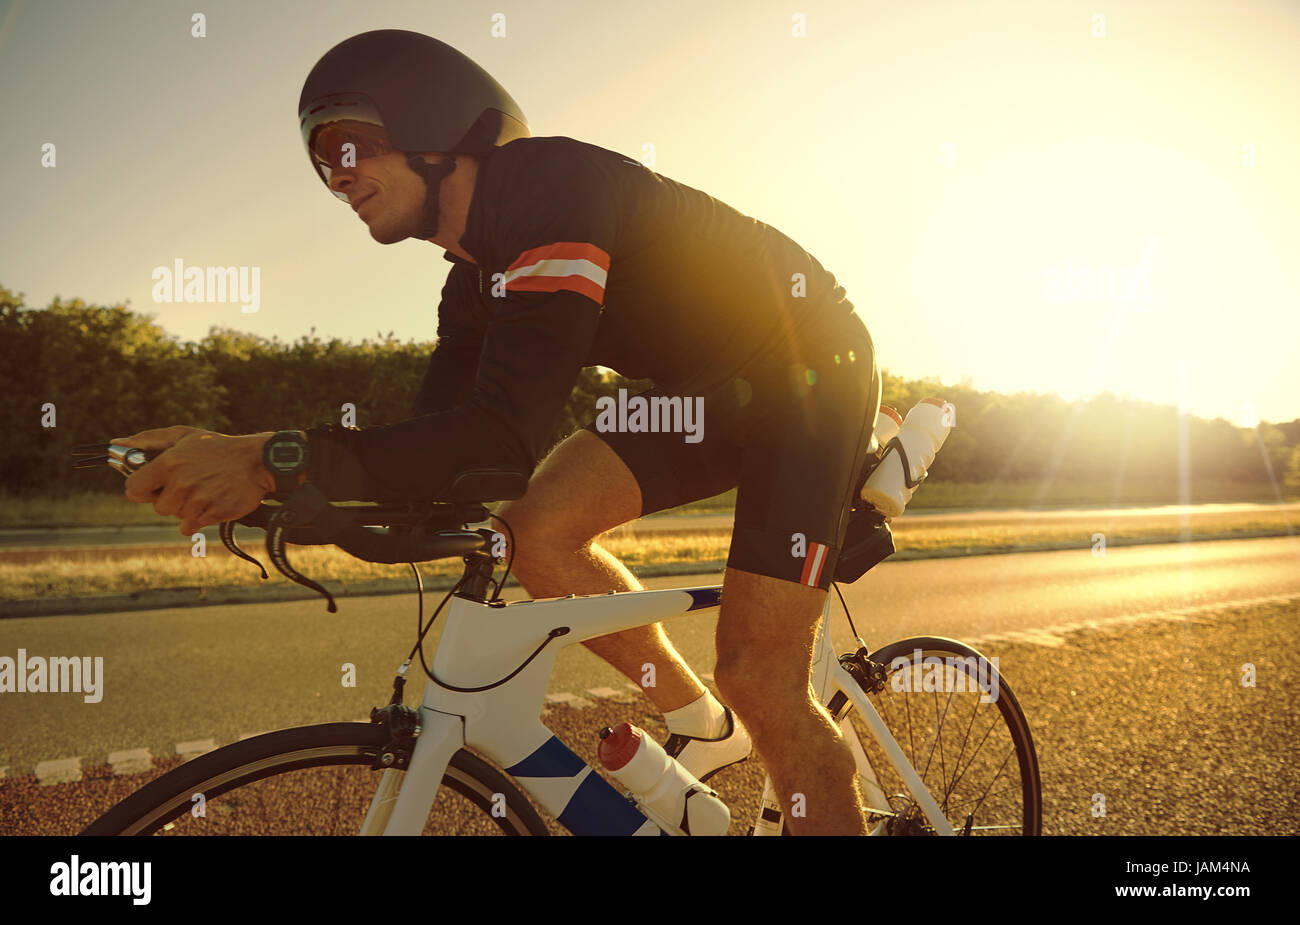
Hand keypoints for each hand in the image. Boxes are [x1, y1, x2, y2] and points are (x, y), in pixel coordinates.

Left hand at [116, 427, 275, 534]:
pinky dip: (199, 519)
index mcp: (169, 463)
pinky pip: (191, 526)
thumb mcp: (183, 436)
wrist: (258, 461)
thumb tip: (115, 444)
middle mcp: (181, 483)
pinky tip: (211, 503)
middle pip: (159, 507)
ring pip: (177, 517)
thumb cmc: (218, 448)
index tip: (156, 486)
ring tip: (204, 492)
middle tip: (190, 486)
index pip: (134, 490)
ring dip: (188, 509)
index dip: (144, 490)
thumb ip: (147, 440)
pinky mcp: (214, 514)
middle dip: (171, 499)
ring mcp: (198, 500)